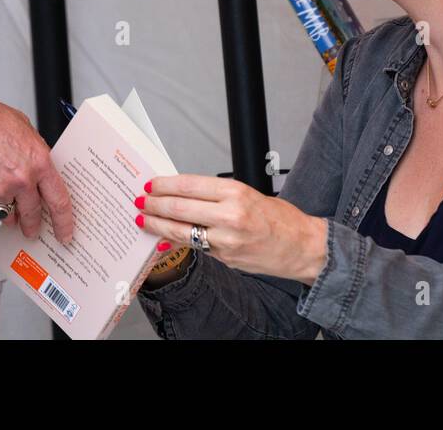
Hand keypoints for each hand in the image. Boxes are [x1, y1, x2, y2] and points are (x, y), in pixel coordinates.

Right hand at [0, 93, 74, 240]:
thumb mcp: (26, 132)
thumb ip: (35, 156)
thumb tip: (39, 172)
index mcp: (39, 163)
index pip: (58, 201)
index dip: (64, 221)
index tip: (65, 233)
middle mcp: (20, 181)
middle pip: (32, 214)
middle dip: (33, 225)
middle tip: (32, 229)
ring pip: (7, 213)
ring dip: (7, 209)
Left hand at [135, 175, 326, 284]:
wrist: (302, 247)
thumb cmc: (280, 219)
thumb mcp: (249, 194)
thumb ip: (217, 195)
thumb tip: (184, 194)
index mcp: (236, 193)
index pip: (189, 185)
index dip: (165, 185)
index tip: (151, 184)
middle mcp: (229, 216)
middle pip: (179, 209)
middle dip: (154, 205)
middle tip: (140, 201)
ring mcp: (225, 241)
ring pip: (181, 232)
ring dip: (158, 226)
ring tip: (144, 220)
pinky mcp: (224, 259)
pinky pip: (195, 247)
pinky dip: (177, 241)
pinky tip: (165, 238)